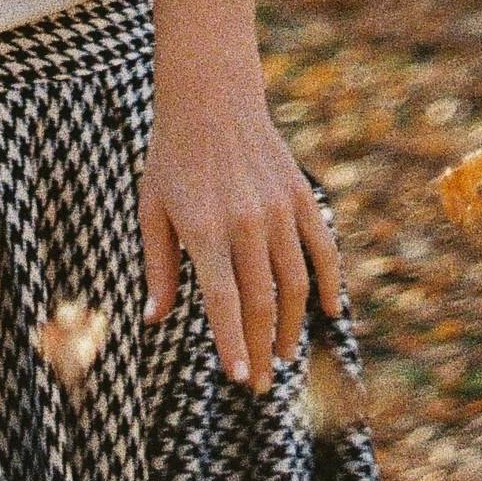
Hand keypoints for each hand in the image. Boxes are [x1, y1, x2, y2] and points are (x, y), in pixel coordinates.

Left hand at [139, 68, 343, 388]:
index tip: (239, 379)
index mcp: (204, 229)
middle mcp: (245, 222)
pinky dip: (329, 282)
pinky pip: (323, 248)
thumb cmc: (172, 158)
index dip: (233, 345)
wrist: (211, 98)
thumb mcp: (152, 209)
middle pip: (262, 302)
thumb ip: (157, 267)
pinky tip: (327, 311)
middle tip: (260, 383)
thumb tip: (154, 320)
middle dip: (262, 349)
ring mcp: (278, 209)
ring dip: (292, 325)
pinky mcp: (301, 196)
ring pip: (295, 283)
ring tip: (283, 354)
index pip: (224, 303)